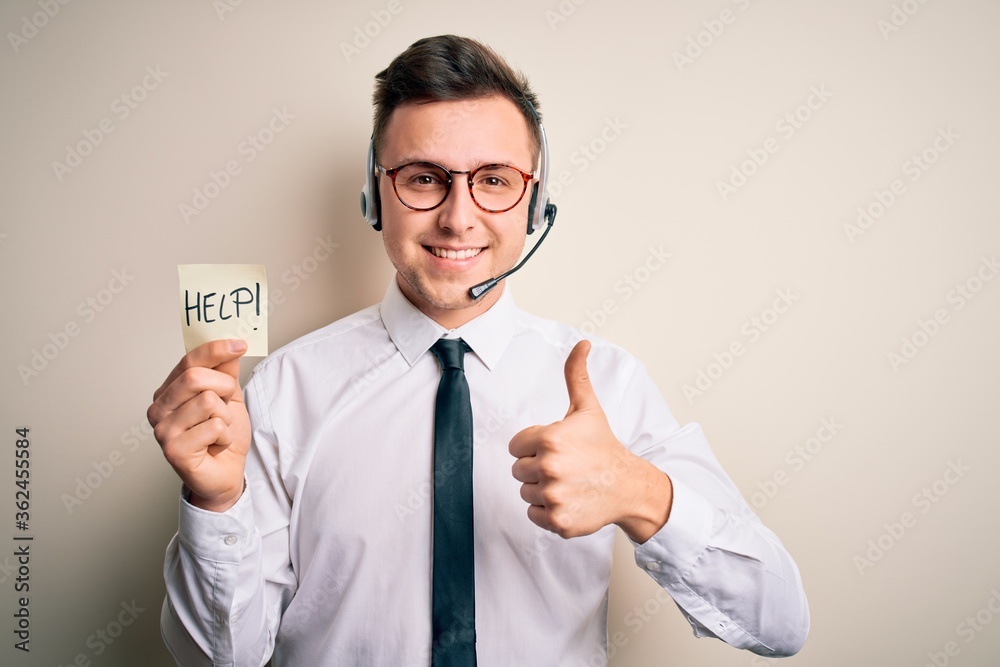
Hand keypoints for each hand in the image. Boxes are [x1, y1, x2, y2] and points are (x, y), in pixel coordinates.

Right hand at [147, 339, 250, 511]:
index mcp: (168, 391)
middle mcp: (158, 409)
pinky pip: (214, 427)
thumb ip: (225, 371)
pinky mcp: (174, 450)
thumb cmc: (222, 435)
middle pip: (195, 378)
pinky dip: (225, 436)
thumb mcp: (228, 397)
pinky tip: (215, 446)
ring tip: (218, 431)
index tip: (240, 344)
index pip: (188, 360)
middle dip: (223, 388)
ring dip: (226, 417)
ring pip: (208, 402)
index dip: (214, 350)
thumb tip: (231, 343)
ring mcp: (162, 430)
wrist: (226, 473)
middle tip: (227, 405)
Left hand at [509, 340, 671, 541]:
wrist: (628, 485)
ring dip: (542, 489)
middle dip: (537, 467)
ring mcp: (553, 496)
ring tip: (568, 482)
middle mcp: (549, 468)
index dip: (533, 446)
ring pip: (525, 492)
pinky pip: (533, 514)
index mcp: (549, 439)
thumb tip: (582, 343)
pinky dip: (547, 511)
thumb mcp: (587, 409)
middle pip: (518, 470)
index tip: (557, 448)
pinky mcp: (557, 521)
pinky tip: (569, 499)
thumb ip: (576, 375)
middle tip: (565, 466)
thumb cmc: (603, 446)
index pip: (516, 446)